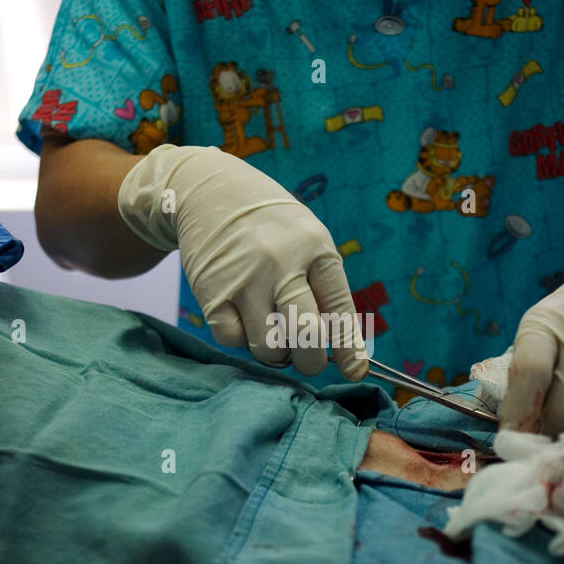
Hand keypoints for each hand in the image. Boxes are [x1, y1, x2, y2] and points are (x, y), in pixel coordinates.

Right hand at [117, 144, 367, 378]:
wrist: (209, 191)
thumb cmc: (271, 225)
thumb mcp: (308, 239)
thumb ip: (324, 287)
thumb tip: (338, 347)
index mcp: (315, 248)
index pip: (339, 309)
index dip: (349, 347)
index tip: (354, 372)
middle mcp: (281, 263)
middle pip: (305, 335)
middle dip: (311, 361)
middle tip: (309, 360)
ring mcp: (244, 279)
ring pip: (268, 346)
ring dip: (275, 354)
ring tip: (275, 336)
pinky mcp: (212, 292)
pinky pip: (233, 339)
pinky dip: (241, 338)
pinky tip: (245, 320)